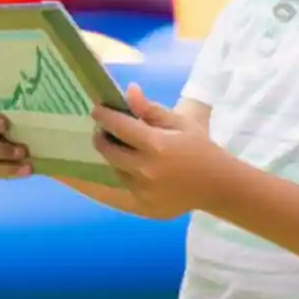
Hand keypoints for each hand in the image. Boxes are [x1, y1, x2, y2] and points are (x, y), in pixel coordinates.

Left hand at [92, 83, 231, 217]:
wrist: (219, 185)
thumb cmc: (199, 148)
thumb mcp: (180, 122)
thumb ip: (151, 109)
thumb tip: (129, 90)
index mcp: (156, 145)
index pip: (119, 126)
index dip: (104, 116)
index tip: (96, 110)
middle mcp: (146, 170)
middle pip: (109, 151)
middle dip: (102, 137)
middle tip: (101, 131)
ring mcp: (143, 192)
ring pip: (112, 171)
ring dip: (108, 158)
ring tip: (109, 148)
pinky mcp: (142, 208)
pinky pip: (113, 195)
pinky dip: (98, 186)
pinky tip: (80, 179)